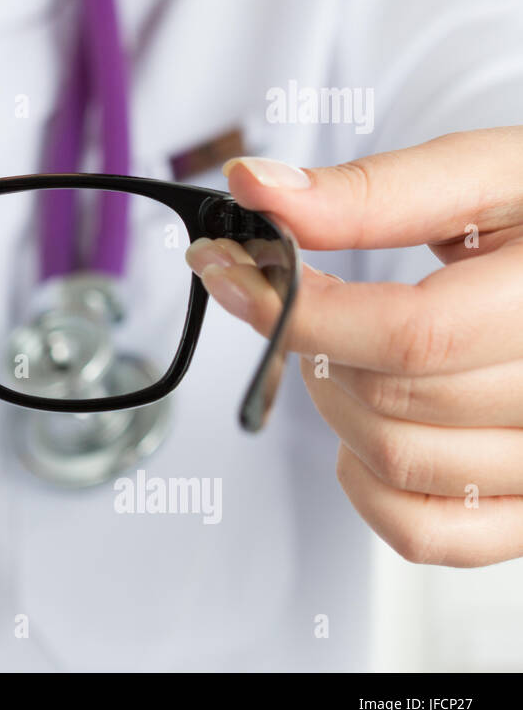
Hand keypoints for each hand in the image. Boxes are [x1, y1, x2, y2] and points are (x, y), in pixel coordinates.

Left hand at [186, 127, 522, 566]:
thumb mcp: (485, 175)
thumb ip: (372, 191)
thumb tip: (255, 187)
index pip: (407, 338)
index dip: (296, 310)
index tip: (226, 265)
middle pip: (388, 400)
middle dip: (310, 344)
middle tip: (299, 298)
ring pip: (396, 465)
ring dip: (334, 406)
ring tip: (343, 348)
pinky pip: (425, 533)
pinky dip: (367, 484)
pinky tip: (367, 422)